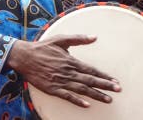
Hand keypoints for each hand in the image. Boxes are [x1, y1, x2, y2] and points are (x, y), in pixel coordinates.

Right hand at [6, 35, 120, 107]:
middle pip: (90, 80)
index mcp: (70, 61)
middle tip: (118, 90)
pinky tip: (86, 105)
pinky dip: (77, 101)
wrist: (23, 56)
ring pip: (82, 89)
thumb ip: (78, 38)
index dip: (104, 75)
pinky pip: (67, 96)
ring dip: (96, 94)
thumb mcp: (60, 39)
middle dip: (105, 86)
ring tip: (108, 99)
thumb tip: (94, 37)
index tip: (116, 81)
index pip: (91, 69)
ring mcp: (60, 81)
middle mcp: (67, 71)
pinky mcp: (52, 88)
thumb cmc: (42, 47)